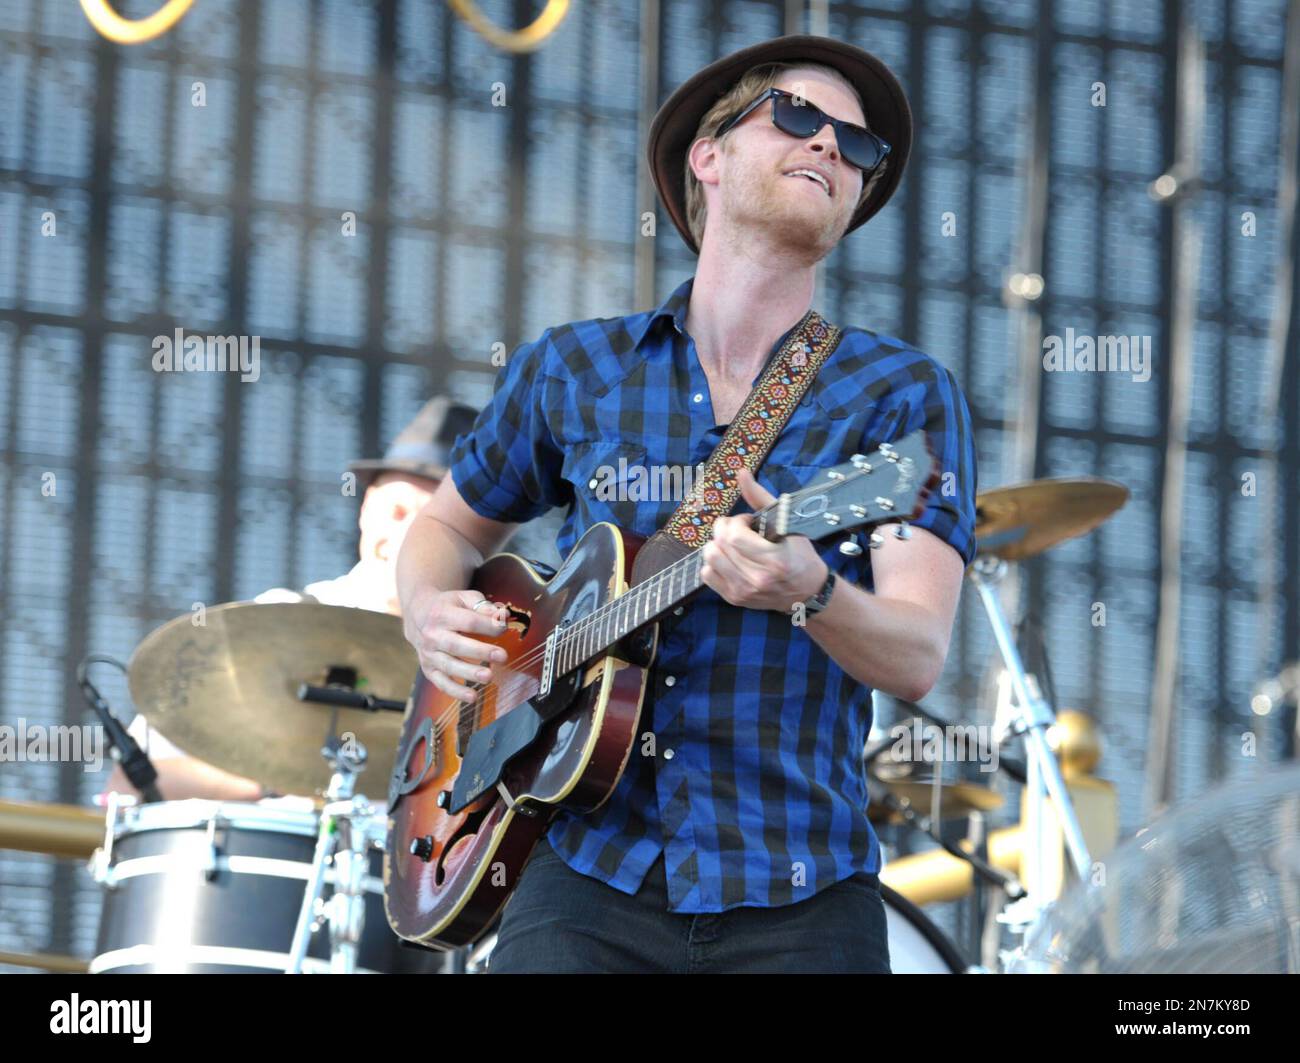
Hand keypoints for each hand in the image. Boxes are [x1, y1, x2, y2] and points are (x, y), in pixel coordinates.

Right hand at [404, 588, 510, 702]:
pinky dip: (455, 691)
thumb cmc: (448, 607)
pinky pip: (440, 683)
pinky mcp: (428, 668)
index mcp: (442, 614)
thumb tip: (502, 616)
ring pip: (448, 666)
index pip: (467, 621)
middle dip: (480, 652)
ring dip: (469, 673)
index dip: (487, 625)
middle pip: (456, 645)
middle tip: (502, 656)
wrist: (417, 614)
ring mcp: (428, 653)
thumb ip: (483, 606)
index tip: (504, 628)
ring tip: (489, 677)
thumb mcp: (463, 598)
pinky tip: (472, 697)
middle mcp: (432, 635)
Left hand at [699, 468, 828, 612]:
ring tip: (733, 544)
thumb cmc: (799, 555)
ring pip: (709, 559)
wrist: (806, 591)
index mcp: (774, 560)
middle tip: (738, 529)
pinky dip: (713, 562)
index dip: (736, 522)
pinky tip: (729, 559)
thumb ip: (760, 497)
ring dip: (717, 545)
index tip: (747, 521)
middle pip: (718, 546)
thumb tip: (741, 472)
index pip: (734, 537)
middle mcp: (758, 579)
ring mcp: (744, 591)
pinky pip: (706, 575)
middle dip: (724, 530)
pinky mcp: (735, 598)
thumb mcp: (787, 523)